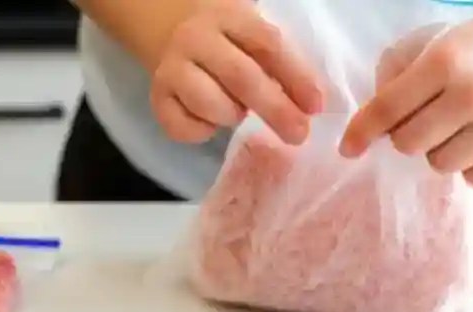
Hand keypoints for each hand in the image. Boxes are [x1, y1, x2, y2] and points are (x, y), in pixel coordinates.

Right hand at [150, 0, 323, 144]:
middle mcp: (195, 39)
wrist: (170, 31)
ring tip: (239, 113)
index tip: (315, 106)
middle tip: (298, 135)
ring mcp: (171, 69)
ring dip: (232, 115)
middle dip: (274, 109)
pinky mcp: (156, 97)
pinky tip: (210, 122)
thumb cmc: (226, 40)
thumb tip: (308, 106)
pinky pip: (182, 127)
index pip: (267, 45)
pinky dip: (203, 132)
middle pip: (240, 76)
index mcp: (228, 16)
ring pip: (208, 103)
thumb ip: (277, 61)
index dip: (295, 77)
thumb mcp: (251, 35)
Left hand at [340, 1, 472, 188]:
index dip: (361, 132)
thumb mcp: (437, 44)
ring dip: (440, 150)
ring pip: (439, 165)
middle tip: (426, 120)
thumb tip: (371, 127)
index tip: (348, 148)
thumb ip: (400, 80)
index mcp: (444, 62)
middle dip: (407, 136)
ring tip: (459, 127)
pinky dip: (471, 166)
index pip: (387, 109)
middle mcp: (472, 95)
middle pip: (408, 144)